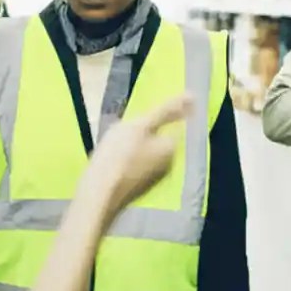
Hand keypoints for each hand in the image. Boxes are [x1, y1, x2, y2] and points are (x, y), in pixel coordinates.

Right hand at [81, 95, 190, 220]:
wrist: (98, 194)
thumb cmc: (118, 155)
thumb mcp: (139, 126)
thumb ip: (166, 111)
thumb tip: (193, 96)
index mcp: (171, 149)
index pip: (168, 126)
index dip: (149, 121)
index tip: (132, 122)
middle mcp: (168, 166)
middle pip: (155, 141)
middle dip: (139, 134)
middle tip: (118, 132)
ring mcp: (152, 180)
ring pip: (143, 154)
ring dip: (130, 148)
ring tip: (111, 147)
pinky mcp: (137, 189)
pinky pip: (133, 168)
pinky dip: (124, 162)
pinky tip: (109, 163)